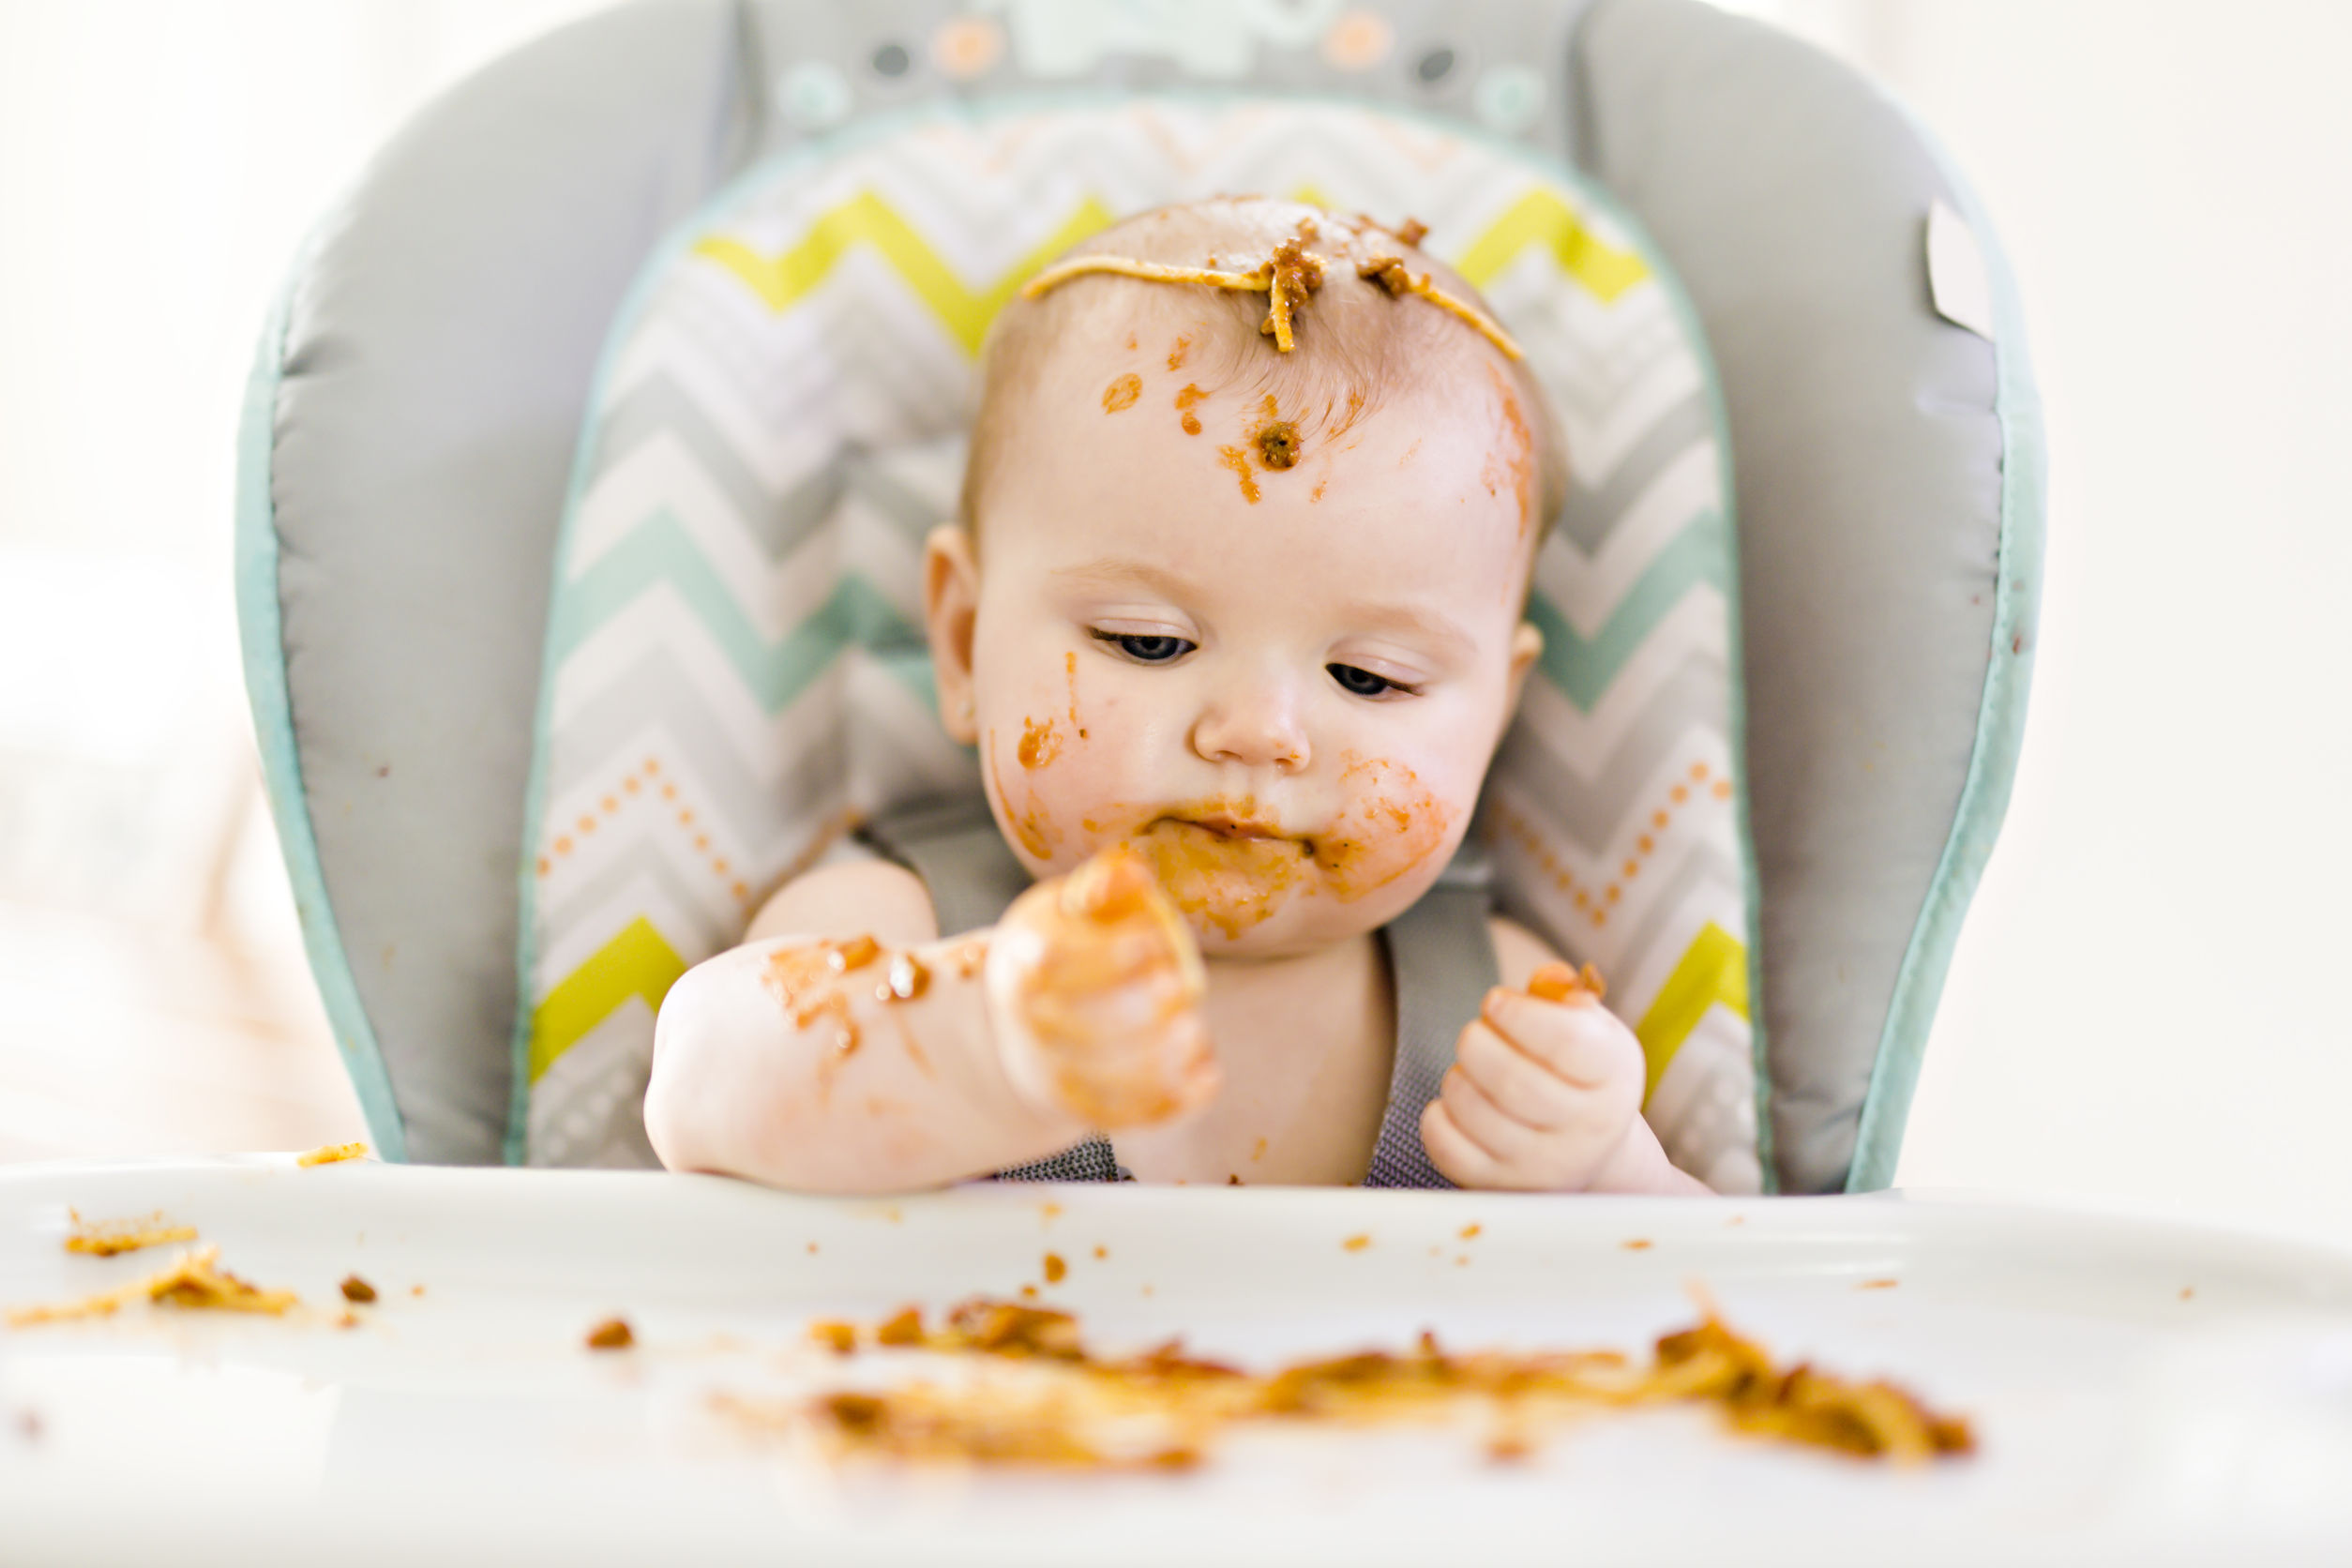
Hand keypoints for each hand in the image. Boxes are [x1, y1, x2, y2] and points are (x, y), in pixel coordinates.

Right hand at [984, 845, 1220, 1129]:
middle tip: (1184, 986)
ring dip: (1153, 1063)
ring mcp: (1048, 1069)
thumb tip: (1130, 875)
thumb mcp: (1072, 902)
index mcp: (1023, 959)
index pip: (1053, 964)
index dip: (1105, 956)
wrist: (1022, 1017)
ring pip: (1096, 1082)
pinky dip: (1166, 1105)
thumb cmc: (1062, 943)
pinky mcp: (1077, 1108)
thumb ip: (1106, 882)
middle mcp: (1026, 1022)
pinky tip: (1208, 1076)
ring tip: (1196, 1032)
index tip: (1151, 942)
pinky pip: (1119, 1118)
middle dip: (1136, 1011)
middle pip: (1073, 1028)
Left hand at [1421, 962, 1677, 1191]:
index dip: (1518, 1013)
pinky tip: (1458, 1104)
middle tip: (1476, 1033)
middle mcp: (1587, 1129)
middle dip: (1477, 1042)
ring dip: (1459, 1076)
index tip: (1496, 1002)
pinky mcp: (1501, 1186)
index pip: (1566, 1042)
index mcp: (1614, 1077)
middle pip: (1511, 1080)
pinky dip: (1438, 1115)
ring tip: (1473, 1070)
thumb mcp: (1589, 1028)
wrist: (1591, 1151)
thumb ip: (1564, 994)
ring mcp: (1544, 1166)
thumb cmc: (1580, 1073)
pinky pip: (1447, 1146)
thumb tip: (1547, 980)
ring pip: (1474, 1110)